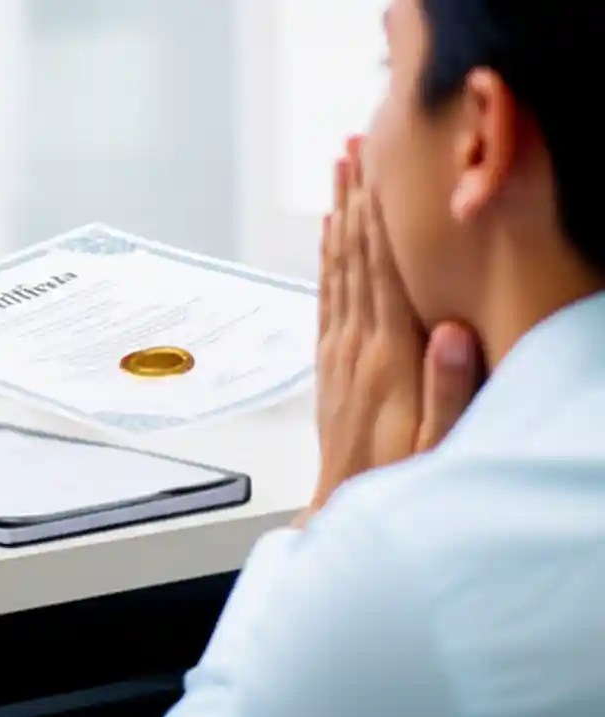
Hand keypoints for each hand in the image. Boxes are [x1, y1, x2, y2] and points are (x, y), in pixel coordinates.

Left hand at [300, 138, 480, 525]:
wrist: (340, 506)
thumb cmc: (397, 478)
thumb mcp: (437, 443)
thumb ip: (448, 389)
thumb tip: (452, 331)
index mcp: (387, 358)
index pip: (382, 275)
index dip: (380, 221)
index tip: (379, 174)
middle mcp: (355, 345)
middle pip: (354, 257)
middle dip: (355, 199)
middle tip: (352, 147)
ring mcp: (337, 350)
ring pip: (336, 268)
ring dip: (338, 216)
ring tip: (339, 170)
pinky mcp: (329, 361)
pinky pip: (327, 296)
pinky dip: (329, 258)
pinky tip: (331, 232)